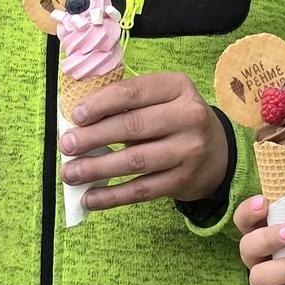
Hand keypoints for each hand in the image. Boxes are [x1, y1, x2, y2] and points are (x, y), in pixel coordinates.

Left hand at [59, 71, 228, 209]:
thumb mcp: (163, 96)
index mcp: (177, 86)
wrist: (219, 150)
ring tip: (70, 173)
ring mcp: (189, 150)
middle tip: (66, 146)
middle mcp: (188, 116)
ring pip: (135, 161)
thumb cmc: (176, 117)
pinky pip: (142, 190)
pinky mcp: (184, 181)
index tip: (76, 115)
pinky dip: (113, 196)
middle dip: (93, 137)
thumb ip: (129, 101)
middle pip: (132, 127)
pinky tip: (90, 198)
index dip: (101, 104)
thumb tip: (80, 118)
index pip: (133, 93)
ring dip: (97, 168)